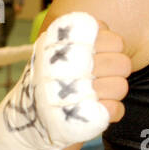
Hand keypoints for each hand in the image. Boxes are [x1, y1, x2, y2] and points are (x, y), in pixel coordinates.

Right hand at [0, 12, 131, 149]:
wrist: (26, 121)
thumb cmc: (47, 81)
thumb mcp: (54, 50)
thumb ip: (78, 37)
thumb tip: (103, 28)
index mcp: (65, 45)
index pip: (114, 40)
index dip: (114, 49)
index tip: (100, 56)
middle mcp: (70, 66)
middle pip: (122, 63)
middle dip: (117, 71)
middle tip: (102, 77)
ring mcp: (77, 93)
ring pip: (121, 86)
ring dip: (114, 92)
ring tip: (98, 94)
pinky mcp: (85, 118)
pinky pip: (116, 109)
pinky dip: (111, 111)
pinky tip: (97, 110)